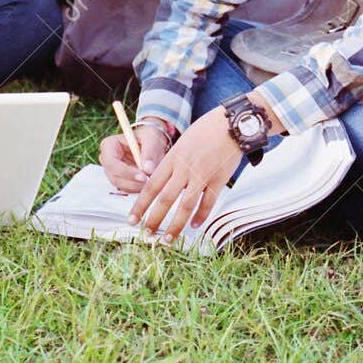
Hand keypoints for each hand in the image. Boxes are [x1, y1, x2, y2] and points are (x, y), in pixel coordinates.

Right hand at [100, 122, 170, 192]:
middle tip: (150, 182)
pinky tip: (149, 184)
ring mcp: (113, 171)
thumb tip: (148, 169)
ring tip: (152, 181)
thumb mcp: (152, 138)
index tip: (143, 176)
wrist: (152, 143)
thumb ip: (150, 151)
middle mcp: (107, 160)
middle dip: (133, 183)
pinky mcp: (121, 180)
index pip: (111, 163)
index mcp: (109, 145)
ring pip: (121, 186)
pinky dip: (138, 189)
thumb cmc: (149, 137)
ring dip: (137, 187)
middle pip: (114, 177)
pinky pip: (127, 190)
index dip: (125, 172)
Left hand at [128, 107, 245, 240]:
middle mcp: (184, 169)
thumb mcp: (182, 142)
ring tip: (168, 239)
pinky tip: (194, 225)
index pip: (151, 186)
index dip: (140, 205)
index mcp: (172, 158)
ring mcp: (202, 175)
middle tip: (147, 234)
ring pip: (185, 205)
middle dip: (154, 219)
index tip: (132, 219)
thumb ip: (173, 162)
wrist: (230, 123)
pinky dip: (201, 215)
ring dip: (176, 225)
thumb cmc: (205, 130)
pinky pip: (208, 202)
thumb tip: (161, 182)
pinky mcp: (219, 180)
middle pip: (165, 199)